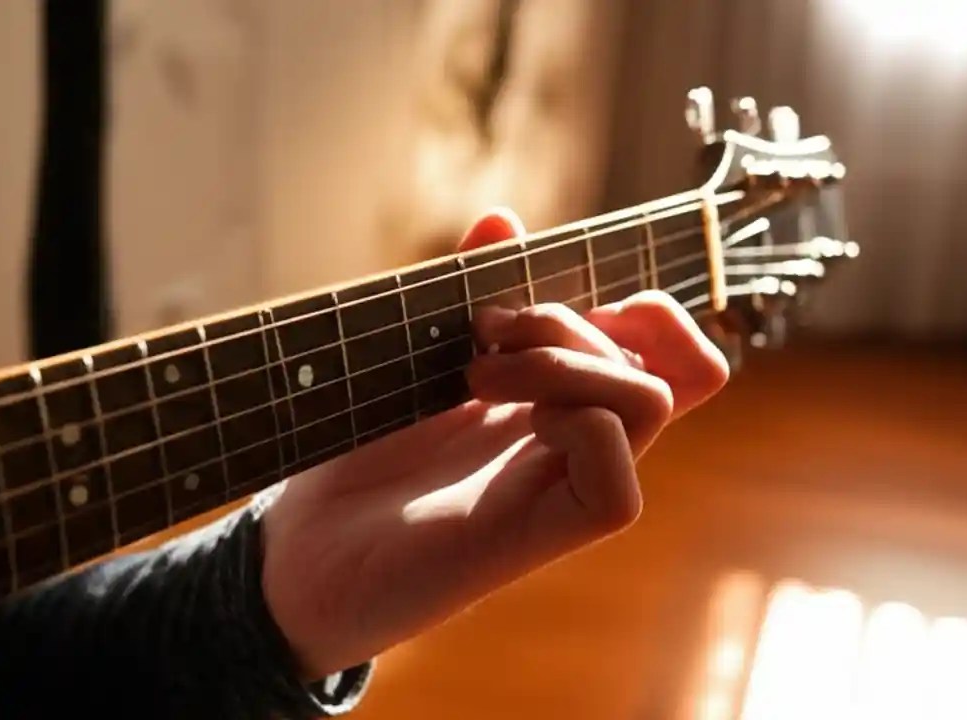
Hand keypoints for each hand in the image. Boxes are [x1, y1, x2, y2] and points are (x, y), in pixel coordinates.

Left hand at [261, 208, 729, 678]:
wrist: (296, 551)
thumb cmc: (353, 455)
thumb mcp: (413, 353)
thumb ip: (464, 290)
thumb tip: (502, 219)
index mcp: (559, 405)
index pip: (669, 363)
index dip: (658, 314)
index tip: (574, 291)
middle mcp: (572, 446)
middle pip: (665, 368)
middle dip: (572, 318)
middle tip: (482, 332)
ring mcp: (558, 493)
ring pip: (648, 406)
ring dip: (564, 362)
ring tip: (474, 375)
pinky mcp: (536, 542)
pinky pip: (618, 488)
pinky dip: (577, 429)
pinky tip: (511, 422)